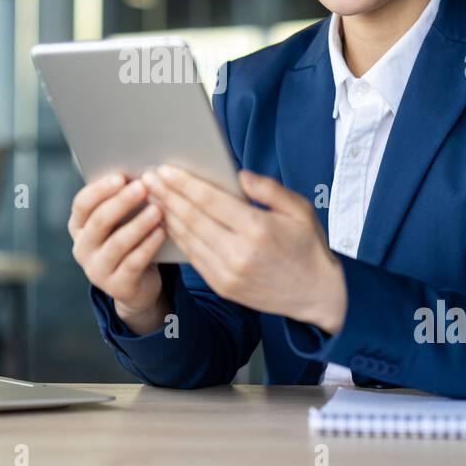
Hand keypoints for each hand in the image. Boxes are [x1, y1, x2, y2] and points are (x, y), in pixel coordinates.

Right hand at [68, 173, 170, 333]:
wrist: (137, 285)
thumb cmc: (130, 242)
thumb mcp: (120, 223)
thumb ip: (122, 202)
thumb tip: (142, 174)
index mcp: (79, 227)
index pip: (82, 204)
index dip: (100, 189)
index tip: (121, 176)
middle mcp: (82, 248)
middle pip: (99, 221)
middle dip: (122, 202)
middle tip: (143, 186)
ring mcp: (97, 270)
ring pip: (117, 243)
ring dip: (139, 223)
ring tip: (158, 208)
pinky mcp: (116, 286)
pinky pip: (133, 263)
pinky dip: (148, 245)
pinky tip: (162, 232)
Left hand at [141, 165, 346, 333]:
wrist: (317, 295)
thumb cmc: (308, 246)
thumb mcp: (300, 210)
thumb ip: (269, 189)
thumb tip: (238, 175)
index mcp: (258, 229)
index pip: (211, 201)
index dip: (184, 184)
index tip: (165, 170)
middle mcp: (240, 253)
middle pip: (193, 218)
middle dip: (168, 195)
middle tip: (148, 178)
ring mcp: (228, 273)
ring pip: (188, 239)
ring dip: (167, 215)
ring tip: (152, 196)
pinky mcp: (223, 287)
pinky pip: (193, 257)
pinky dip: (177, 238)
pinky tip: (168, 222)